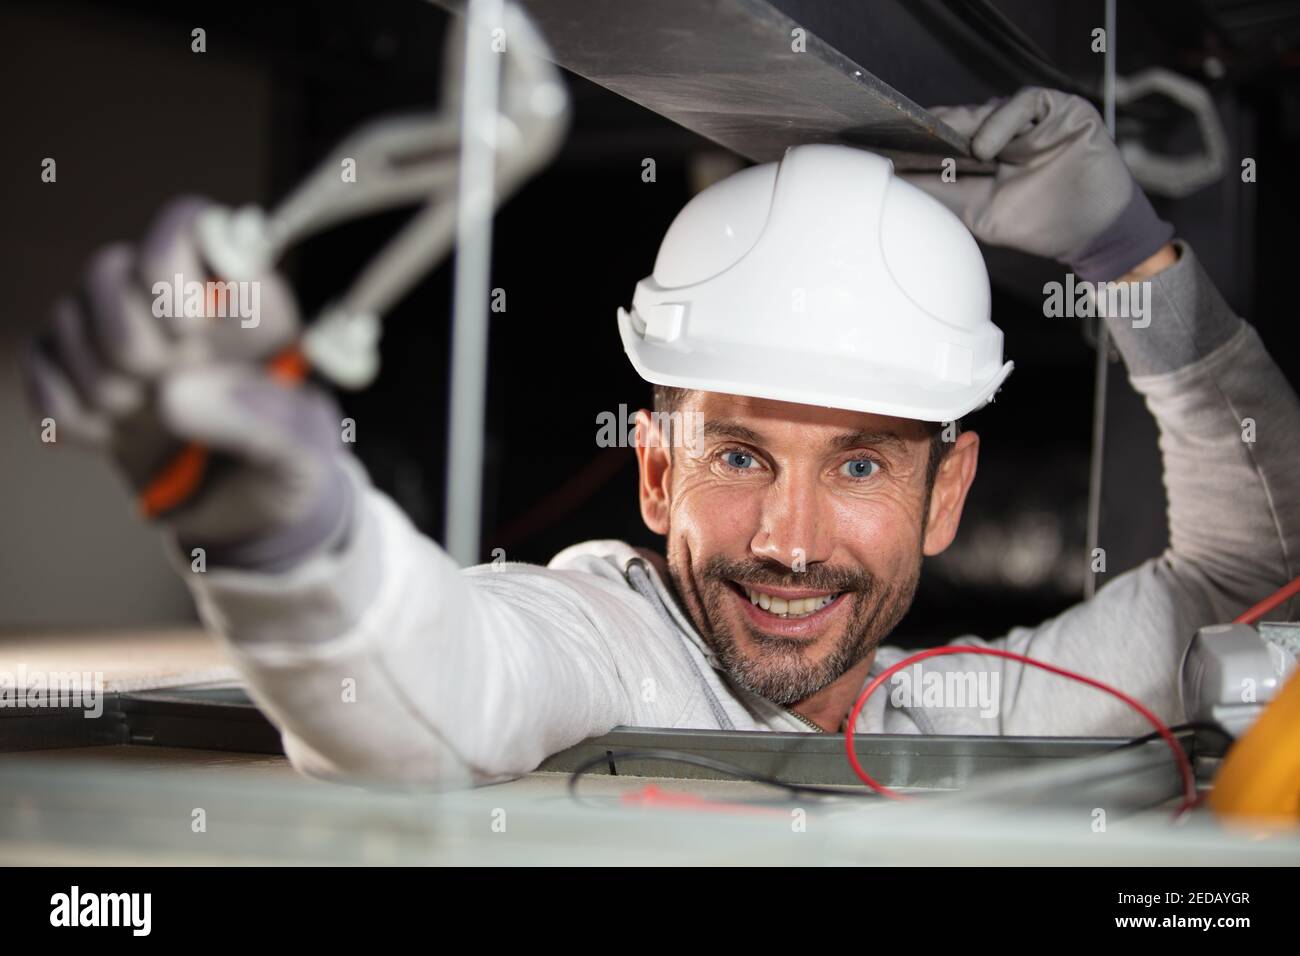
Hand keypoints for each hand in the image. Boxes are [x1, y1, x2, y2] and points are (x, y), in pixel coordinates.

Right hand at [21, 197, 354, 570]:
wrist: (248, 522)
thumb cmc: (291, 471)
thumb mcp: (306, 453)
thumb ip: (263, 418)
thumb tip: (174, 389)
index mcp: (246, 304)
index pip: (194, 225)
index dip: (170, 258)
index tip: (188, 326)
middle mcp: (181, 307)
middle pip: (112, 266)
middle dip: (124, 335)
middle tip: (159, 383)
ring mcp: (127, 339)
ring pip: (70, 311)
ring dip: (94, 375)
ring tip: (136, 417)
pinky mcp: (85, 377)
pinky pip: (40, 360)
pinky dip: (60, 405)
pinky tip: (105, 436)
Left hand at [902, 87, 1173, 281]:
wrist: (1092, 232)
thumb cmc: (1038, 223)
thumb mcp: (979, 212)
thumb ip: (944, 194)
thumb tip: (899, 187)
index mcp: (985, 154)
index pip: (949, 138)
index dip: (923, 139)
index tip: (892, 147)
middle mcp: (1006, 132)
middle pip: (966, 121)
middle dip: (939, 129)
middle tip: (912, 137)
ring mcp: (1034, 120)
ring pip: (991, 109)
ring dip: (969, 125)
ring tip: (958, 150)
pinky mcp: (1061, 109)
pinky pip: (1026, 102)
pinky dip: (1002, 119)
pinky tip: (985, 146)